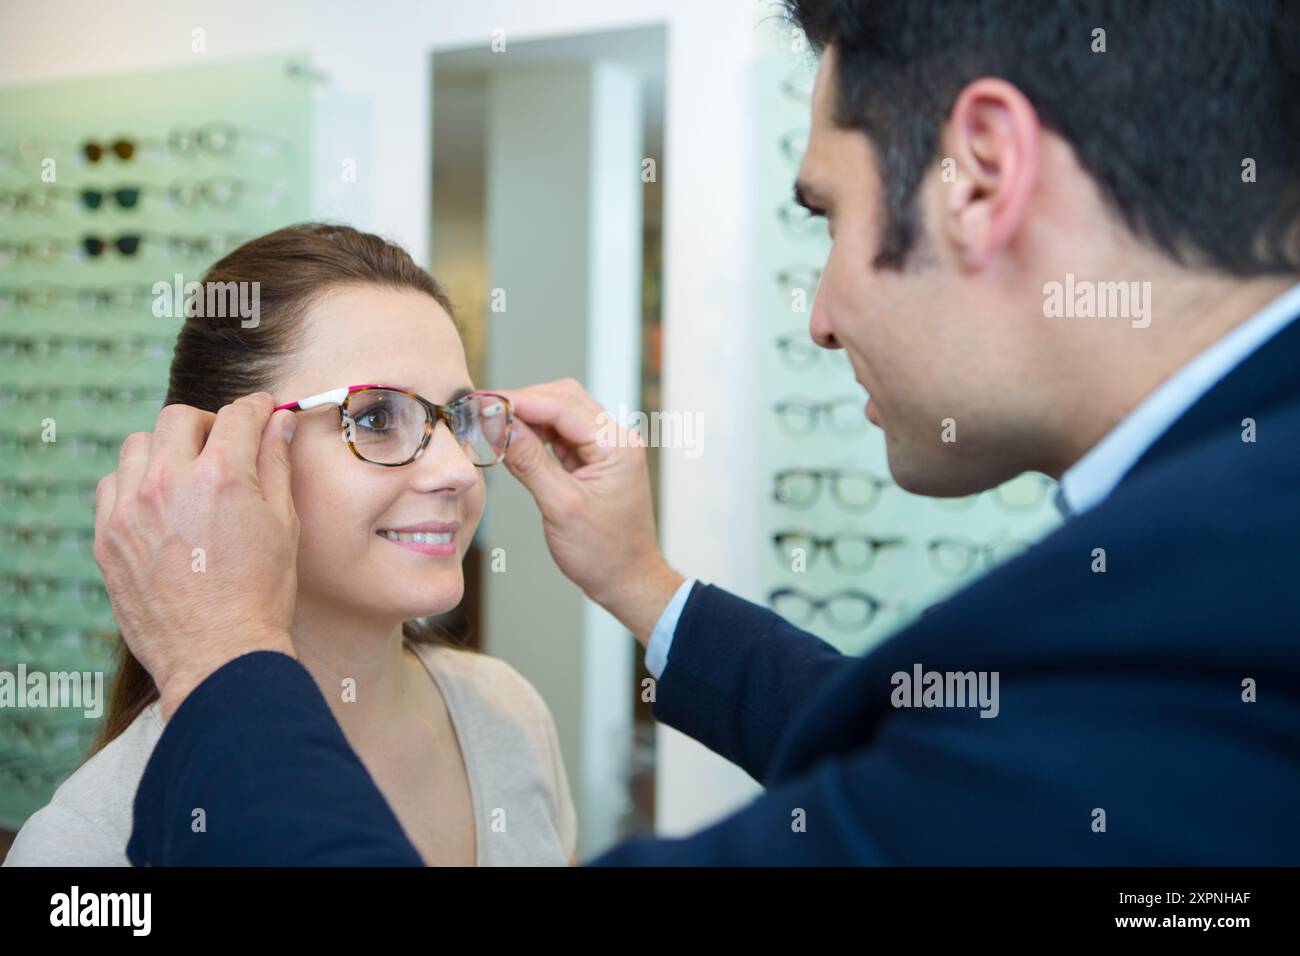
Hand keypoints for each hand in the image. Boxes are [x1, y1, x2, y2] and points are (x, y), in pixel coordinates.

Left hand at [93, 393, 300, 719]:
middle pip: (179, 418)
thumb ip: (277, 466)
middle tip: (223, 445)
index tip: (263, 412)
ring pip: (138, 446)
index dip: (257, 408)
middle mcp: (169, 483)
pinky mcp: (108, 537)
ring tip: (184, 476)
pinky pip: (111, 485)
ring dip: (164, 449)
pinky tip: (156, 504)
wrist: (218, 653)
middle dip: (207, 423)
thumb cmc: (261, 593)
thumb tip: (278, 424)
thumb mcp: (284, 524)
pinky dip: (133, 482)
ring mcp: (131, 509)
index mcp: (223, 476)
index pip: (237, 415)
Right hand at [496, 379, 684, 645]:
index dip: (521, 401)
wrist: (626, 580)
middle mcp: (615, 440)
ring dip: (529, 417)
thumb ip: (531, 463)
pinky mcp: (593, 462)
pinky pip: (561, 435)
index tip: (486, 402)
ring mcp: (604, 450)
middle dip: (524, 402)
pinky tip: (514, 441)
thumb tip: (502, 426)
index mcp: (616, 446)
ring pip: (562, 414)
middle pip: (565, 399)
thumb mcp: (561, 507)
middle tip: (486, 412)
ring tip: (494, 426)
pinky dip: (536, 434)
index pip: (564, 406)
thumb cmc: (604, 553)